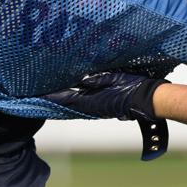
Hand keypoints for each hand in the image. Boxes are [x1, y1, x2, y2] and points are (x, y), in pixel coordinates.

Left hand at [45, 70, 167, 120]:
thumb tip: (80, 80)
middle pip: (67, 102)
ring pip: (74, 103)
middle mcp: (92, 107)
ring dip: (62, 98)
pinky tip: (70, 93)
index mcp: (92, 101)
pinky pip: (83, 103)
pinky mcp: (102, 106)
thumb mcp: (113, 78)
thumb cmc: (133, 87)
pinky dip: (73, 99)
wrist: (149, 100)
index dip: (51, 95)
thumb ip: (95, 80)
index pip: (65, 97)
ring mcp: (97, 108)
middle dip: (53, 97)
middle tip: (38, 92)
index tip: (37, 92)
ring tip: (50, 92)